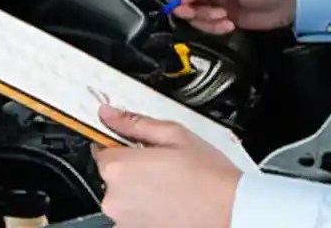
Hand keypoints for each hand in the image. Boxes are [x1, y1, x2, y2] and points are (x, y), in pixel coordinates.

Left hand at [92, 105, 240, 227]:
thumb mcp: (173, 134)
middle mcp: (114, 198)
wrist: (229, 212)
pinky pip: (132, 216)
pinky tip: (169, 203)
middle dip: (132, 168)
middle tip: (162, 165)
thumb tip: (110, 114)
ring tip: (170, 186)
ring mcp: (123, 221)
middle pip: (112, 175)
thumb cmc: (207, 176)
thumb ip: (134, 123)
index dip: (121, 144)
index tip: (138, 146)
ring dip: (138, 190)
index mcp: (119, 168)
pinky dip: (145, 210)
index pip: (101, 148)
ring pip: (123, 197)